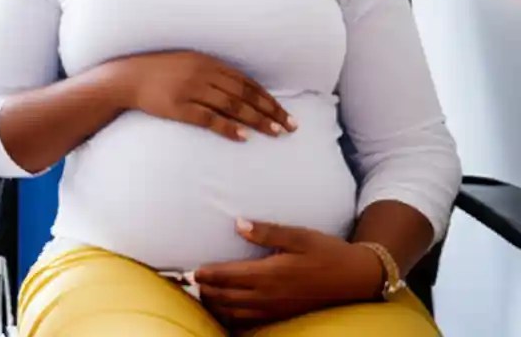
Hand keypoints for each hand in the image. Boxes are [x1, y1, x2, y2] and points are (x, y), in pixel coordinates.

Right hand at [102, 51, 295, 140]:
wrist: (127, 78)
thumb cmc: (159, 71)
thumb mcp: (188, 62)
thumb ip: (212, 71)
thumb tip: (240, 88)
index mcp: (208, 62)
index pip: (247, 82)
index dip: (268, 98)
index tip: (285, 113)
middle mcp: (203, 74)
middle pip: (245, 95)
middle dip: (270, 111)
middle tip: (289, 126)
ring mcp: (191, 91)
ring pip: (233, 106)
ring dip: (256, 120)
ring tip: (274, 133)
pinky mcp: (179, 107)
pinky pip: (209, 119)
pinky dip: (228, 127)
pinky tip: (243, 136)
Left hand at [195, 220, 385, 327]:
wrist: (356, 278)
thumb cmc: (327, 252)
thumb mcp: (299, 236)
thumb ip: (266, 232)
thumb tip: (238, 223)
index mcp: (268, 274)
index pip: (227, 277)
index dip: (206, 274)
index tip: (192, 269)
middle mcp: (268, 296)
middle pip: (224, 298)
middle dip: (205, 291)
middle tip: (190, 282)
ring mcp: (274, 310)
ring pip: (234, 313)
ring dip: (216, 306)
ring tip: (204, 296)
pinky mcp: (282, 316)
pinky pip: (249, 322)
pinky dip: (233, 318)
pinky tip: (227, 311)